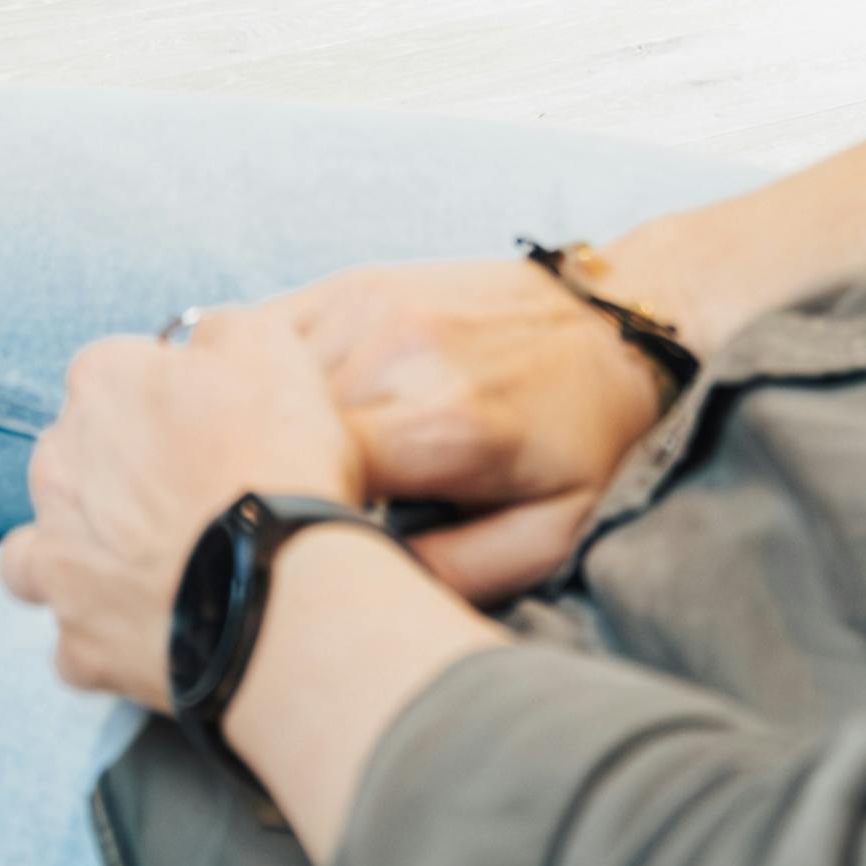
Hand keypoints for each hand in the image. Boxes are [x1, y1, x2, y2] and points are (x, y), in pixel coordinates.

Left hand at [0, 308, 364, 709]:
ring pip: (41, 552)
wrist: (286, 591)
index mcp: (99, 384)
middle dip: (116, 478)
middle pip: (73, 461)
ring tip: (144, 571)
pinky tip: (153, 636)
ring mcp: (59, 558)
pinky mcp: (77, 641)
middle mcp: (56, 465)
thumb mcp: (272, 348)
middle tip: (190, 502)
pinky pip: (74, 642)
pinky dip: (105, 639)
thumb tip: (202, 340)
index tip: (212, 430)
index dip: (165, 402)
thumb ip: (223, 331)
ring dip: (81, 556)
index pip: (113, 375)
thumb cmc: (281, 462)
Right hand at [277, 258, 672, 601]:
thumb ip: (457, 572)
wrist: (615, 319)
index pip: (306, 480)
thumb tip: (364, 582)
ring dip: (251, 427)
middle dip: (263, 477)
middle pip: (270, 429)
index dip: (284, 523)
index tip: (295, 550)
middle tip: (274, 516)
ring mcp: (368, 306)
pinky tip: (274, 414)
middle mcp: (394, 353)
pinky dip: (252, 379)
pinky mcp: (356, 282)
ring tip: (269, 467)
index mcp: (441, 426)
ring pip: (252, 376)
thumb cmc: (587, 436)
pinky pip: (262, 331)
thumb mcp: (552, 531)